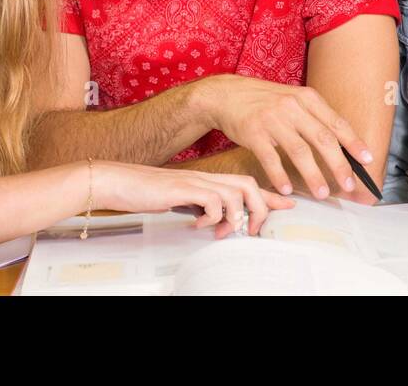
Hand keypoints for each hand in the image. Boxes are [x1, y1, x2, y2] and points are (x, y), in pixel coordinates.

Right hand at [94, 162, 293, 237]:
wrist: (119, 181)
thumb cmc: (148, 191)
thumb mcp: (182, 200)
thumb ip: (202, 205)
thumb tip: (218, 221)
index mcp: (208, 179)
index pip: (247, 184)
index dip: (270, 195)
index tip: (288, 205)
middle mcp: (206, 177)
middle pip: (249, 185)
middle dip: (261, 207)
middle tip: (254, 230)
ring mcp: (195, 181)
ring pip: (235, 193)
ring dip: (235, 216)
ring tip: (223, 231)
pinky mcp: (183, 188)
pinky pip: (211, 200)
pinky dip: (211, 216)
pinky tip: (197, 223)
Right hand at [193, 75, 372, 198]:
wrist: (228, 94)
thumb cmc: (266, 102)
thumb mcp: (294, 100)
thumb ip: (315, 118)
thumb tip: (342, 145)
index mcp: (307, 98)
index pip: (337, 122)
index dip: (354, 142)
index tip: (368, 160)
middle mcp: (293, 107)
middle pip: (322, 138)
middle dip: (339, 164)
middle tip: (349, 185)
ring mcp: (273, 119)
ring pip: (299, 150)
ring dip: (313, 174)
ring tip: (322, 193)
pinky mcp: (253, 132)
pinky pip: (271, 158)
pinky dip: (280, 175)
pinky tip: (287, 189)